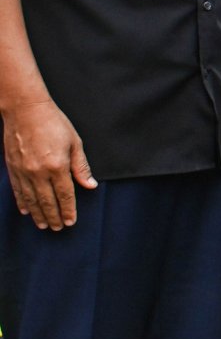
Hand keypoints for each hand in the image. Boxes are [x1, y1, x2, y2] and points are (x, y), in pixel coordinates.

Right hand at [2, 99, 96, 229]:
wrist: (25, 110)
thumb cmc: (54, 123)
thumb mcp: (75, 143)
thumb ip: (81, 167)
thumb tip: (90, 185)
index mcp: (58, 166)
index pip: (65, 195)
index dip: (68, 210)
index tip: (71, 221)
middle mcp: (39, 172)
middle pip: (47, 201)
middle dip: (54, 217)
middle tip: (58, 228)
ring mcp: (23, 170)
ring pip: (31, 199)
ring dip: (38, 214)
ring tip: (43, 225)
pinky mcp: (12, 167)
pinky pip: (17, 190)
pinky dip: (22, 202)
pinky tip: (25, 211)